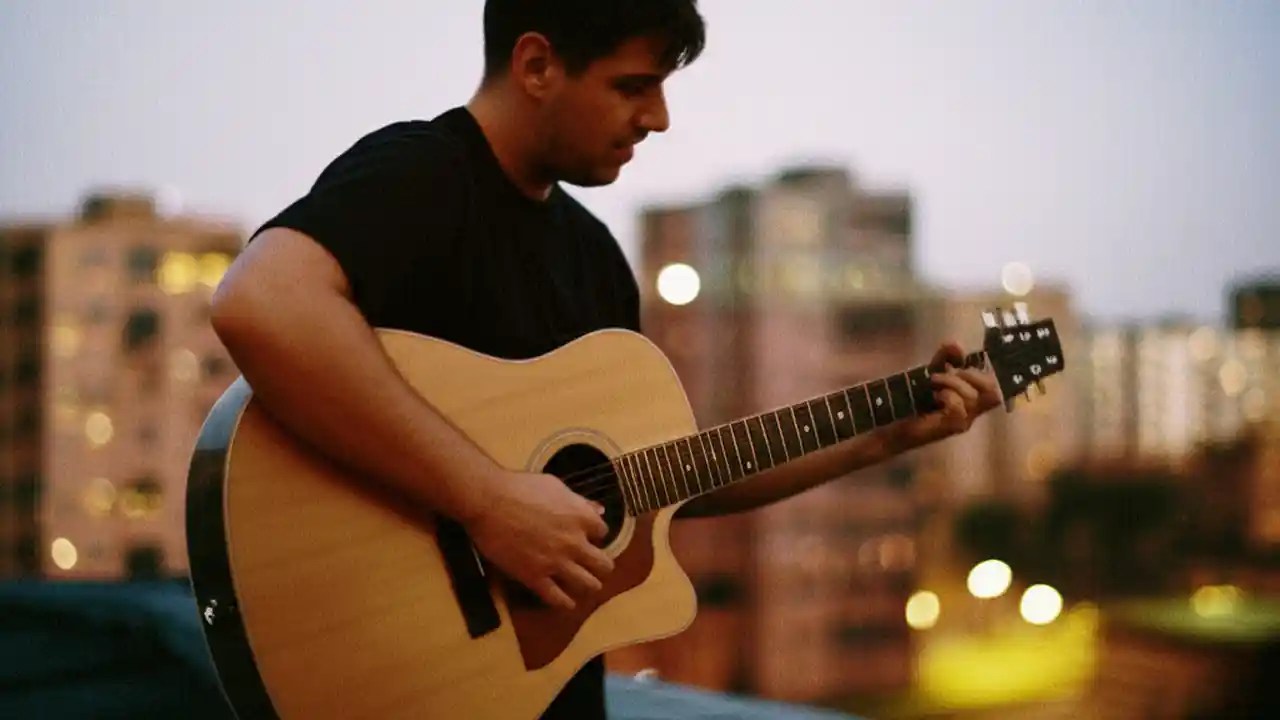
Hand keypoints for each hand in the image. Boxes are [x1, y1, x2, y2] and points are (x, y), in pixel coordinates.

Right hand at [463, 470, 613, 610]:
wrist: (489, 502)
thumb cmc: (520, 487)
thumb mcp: (555, 486)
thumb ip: (579, 501)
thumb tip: (599, 510)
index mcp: (581, 517)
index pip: (603, 532)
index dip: (596, 535)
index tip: (589, 538)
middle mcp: (574, 543)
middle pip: (604, 564)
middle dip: (602, 566)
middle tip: (595, 567)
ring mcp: (556, 562)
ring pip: (588, 584)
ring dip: (589, 585)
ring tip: (585, 585)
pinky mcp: (535, 577)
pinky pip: (557, 599)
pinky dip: (565, 603)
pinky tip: (567, 603)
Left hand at [889, 341, 1001, 449]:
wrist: (894, 421)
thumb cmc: (915, 399)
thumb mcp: (932, 372)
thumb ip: (945, 357)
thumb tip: (957, 345)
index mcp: (973, 398)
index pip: (998, 388)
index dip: (990, 373)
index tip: (965, 364)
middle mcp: (972, 411)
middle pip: (993, 392)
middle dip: (971, 375)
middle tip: (949, 372)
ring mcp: (963, 421)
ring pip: (971, 397)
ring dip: (951, 382)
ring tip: (933, 383)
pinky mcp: (951, 428)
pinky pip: (959, 408)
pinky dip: (946, 396)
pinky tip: (934, 396)